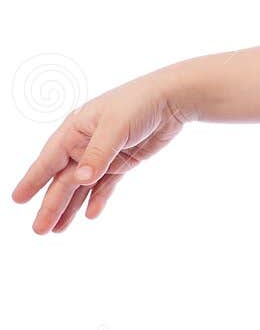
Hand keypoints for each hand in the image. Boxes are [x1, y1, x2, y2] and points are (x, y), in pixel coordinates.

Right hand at [10, 67, 191, 234]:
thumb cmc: (139, 103)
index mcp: (75, 131)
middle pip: (63, 180)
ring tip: (57, 230)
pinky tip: (90, 215)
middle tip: (39, 230)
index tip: (17, 200)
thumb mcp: (115, 126)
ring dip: (70, 207)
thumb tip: (81, 180)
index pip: (49, 160)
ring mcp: (103, 155)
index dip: (33, 181)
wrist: (172, 98)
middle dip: (51, 205)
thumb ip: (98, 153)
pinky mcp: (123, 161)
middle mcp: (84, 144)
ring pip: (82, 186)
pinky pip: (106, 185)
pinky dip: (97, 199)